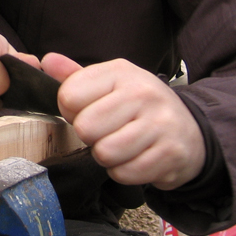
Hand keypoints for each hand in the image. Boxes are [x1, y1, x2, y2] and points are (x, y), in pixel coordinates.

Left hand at [41, 54, 204, 189]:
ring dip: (108, 157)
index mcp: (121, 72)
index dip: (71, 111)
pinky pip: (125, 173)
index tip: (88, 111)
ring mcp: (159, 123)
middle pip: (86, 127)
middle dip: (91, 137)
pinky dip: (125, 172)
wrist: (189, 131)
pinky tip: (136, 157)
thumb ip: (75, 76)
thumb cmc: (140, 107)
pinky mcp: (170, 153)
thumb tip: (46, 61)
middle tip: (107, 132)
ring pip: (105, 153)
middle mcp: (142, 93)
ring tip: (122, 145)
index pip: (69, 95)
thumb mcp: (110, 84)